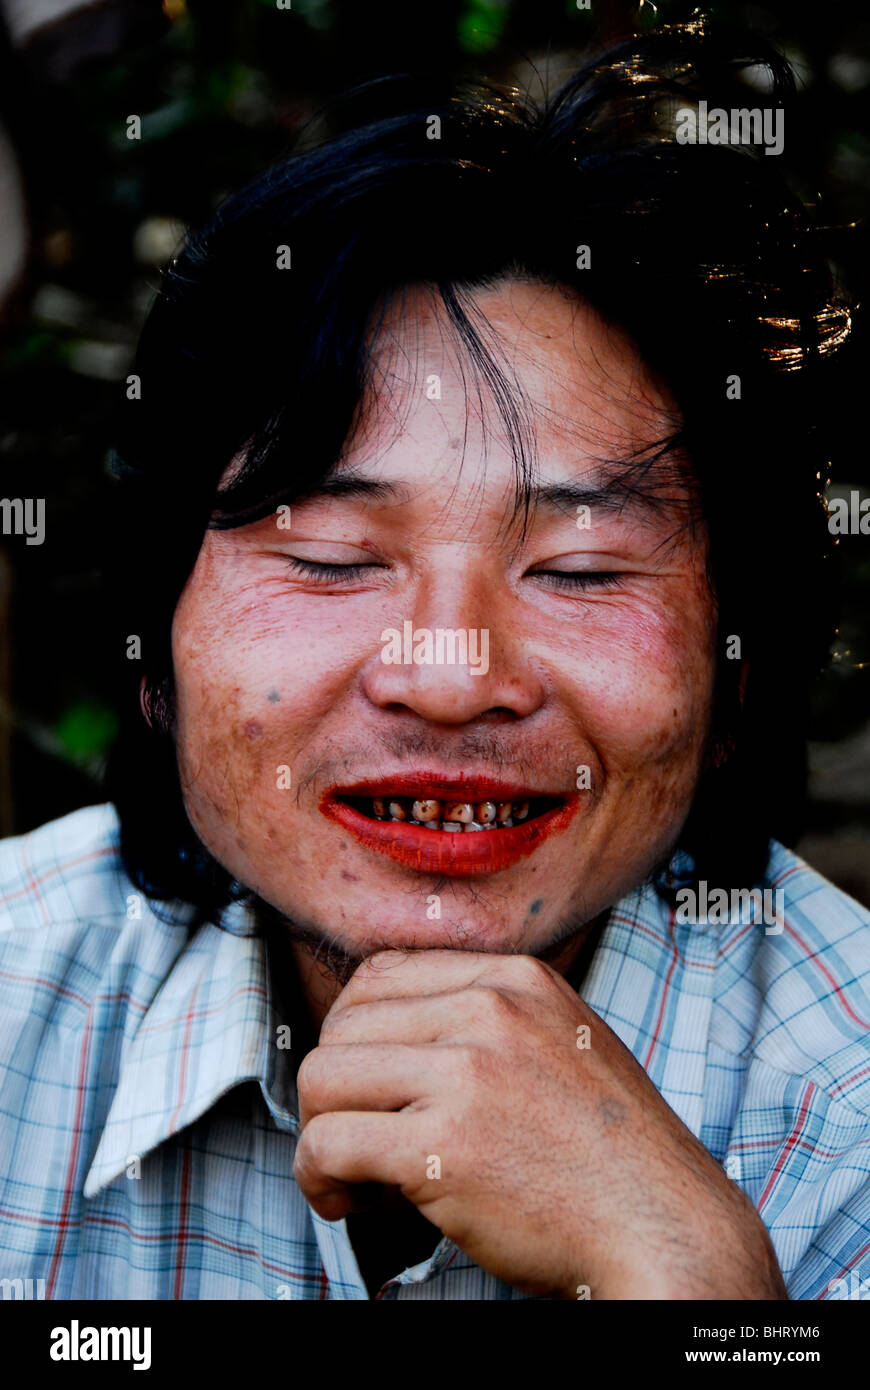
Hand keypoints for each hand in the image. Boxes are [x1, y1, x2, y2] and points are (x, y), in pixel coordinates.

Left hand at [293, 950, 786, 1298]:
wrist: (665, 1229)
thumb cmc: (606, 1153)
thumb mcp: (560, 1043)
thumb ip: (486, 1022)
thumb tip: (382, 1039)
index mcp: (514, 980)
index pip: (379, 974)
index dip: (353, 1033)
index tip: (367, 1087)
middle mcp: (489, 1011)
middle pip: (343, 1024)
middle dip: (334, 1088)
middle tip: (357, 1141)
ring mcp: (467, 1074)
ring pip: (322, 1076)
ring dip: (320, 1130)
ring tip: (351, 1174)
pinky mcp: (444, 1146)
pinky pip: (328, 1143)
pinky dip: (318, 1177)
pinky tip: (348, 1200)